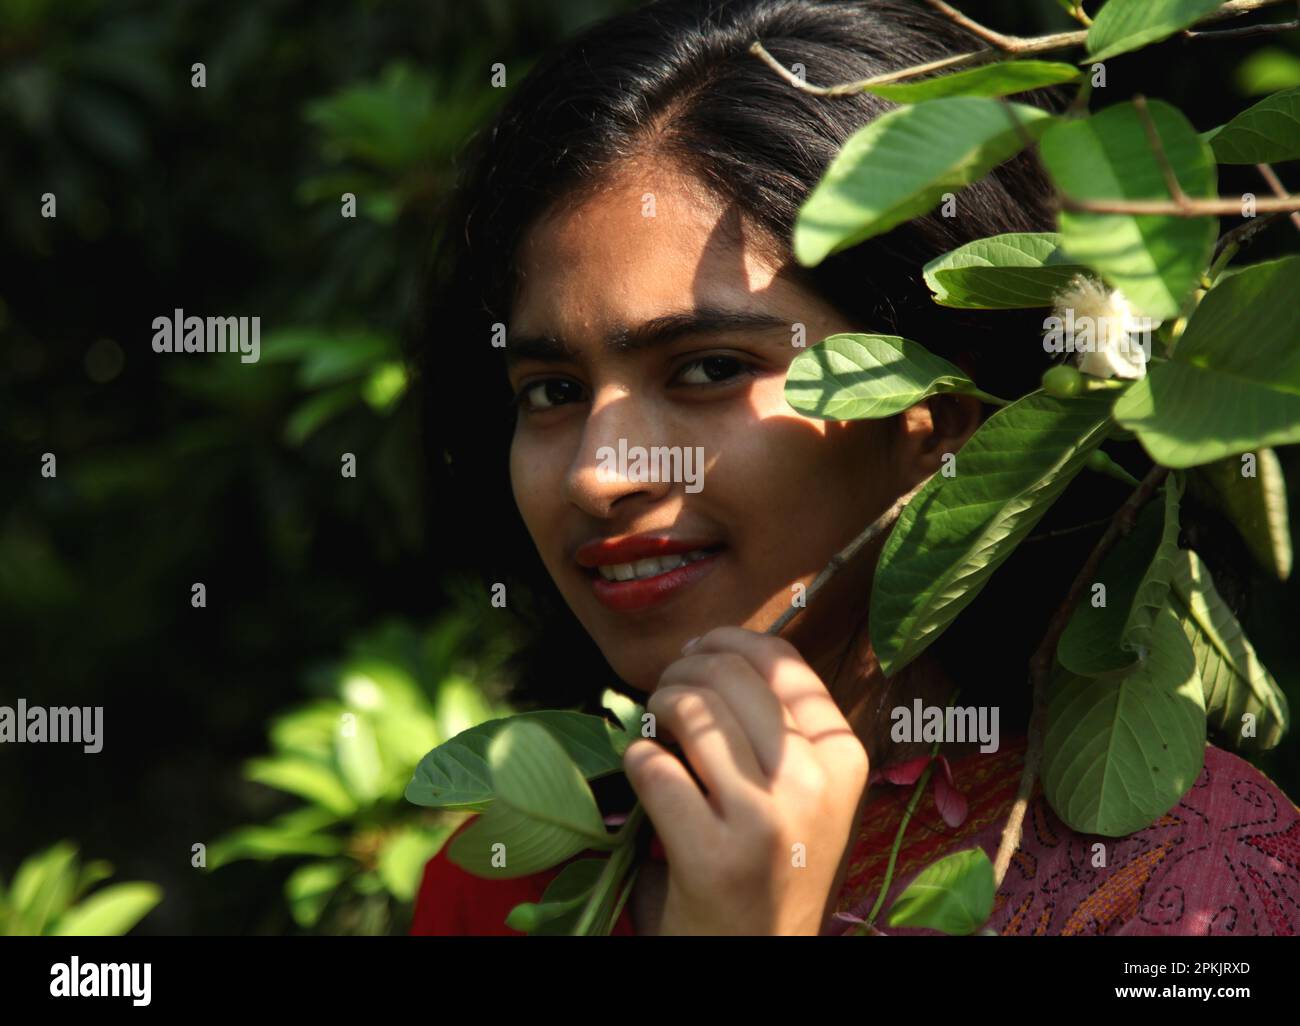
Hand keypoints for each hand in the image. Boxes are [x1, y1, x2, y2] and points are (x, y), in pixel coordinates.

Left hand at [622, 626, 869, 934]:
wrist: (758, 959)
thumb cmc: (773, 869)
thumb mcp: (807, 794)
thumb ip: (782, 728)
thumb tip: (714, 653)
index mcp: (844, 759)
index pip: (783, 662)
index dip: (728, 641)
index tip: (697, 651)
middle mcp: (813, 784)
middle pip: (732, 675)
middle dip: (683, 671)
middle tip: (665, 694)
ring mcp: (766, 821)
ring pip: (694, 709)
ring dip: (658, 706)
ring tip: (654, 726)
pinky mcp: (712, 856)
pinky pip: (654, 767)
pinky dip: (636, 760)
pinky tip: (645, 774)